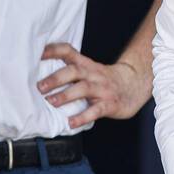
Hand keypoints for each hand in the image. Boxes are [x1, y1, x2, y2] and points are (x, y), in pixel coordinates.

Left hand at [37, 43, 152, 127]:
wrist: (135, 85)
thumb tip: (41, 76)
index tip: (38, 53)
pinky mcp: (110, 104)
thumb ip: (71, 71)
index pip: (69, 52)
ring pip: (84, 88)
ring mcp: (102, 89)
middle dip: (56, 78)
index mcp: (87, 65)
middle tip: (40, 86)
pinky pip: (96, 110)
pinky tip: (71, 123)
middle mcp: (94, 74)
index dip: (54, 51)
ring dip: (66, 95)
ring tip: (51, 102)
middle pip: (75, 71)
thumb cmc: (105, 80)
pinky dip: (83, 117)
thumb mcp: (90, 70)